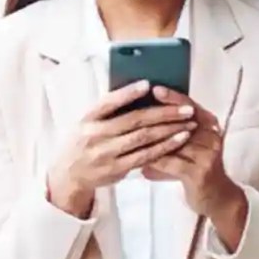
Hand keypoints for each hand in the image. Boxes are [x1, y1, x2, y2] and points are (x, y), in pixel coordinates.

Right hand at [47, 80, 197, 217]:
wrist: (69, 174)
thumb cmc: (84, 141)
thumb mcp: (87, 122)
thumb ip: (108, 110)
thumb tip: (141, 91)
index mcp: (88, 118)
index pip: (108, 102)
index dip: (128, 93)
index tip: (148, 84)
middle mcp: (95, 135)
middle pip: (134, 120)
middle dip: (163, 113)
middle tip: (186, 108)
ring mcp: (106, 153)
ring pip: (143, 139)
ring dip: (169, 130)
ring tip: (188, 122)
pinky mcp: (116, 169)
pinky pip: (145, 156)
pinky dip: (165, 147)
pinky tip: (179, 139)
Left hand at [143, 87, 246, 221]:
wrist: (215, 197)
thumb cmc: (193, 166)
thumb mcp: (185, 145)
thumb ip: (170, 129)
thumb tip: (142, 110)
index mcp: (208, 124)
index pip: (189, 104)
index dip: (172, 96)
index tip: (153, 87)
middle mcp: (211, 135)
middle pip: (183, 119)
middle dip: (159, 113)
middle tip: (135, 108)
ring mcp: (208, 154)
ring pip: (176, 141)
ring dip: (153, 137)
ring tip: (130, 133)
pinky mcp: (200, 173)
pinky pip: (173, 162)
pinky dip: (155, 159)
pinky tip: (139, 159)